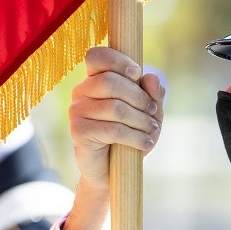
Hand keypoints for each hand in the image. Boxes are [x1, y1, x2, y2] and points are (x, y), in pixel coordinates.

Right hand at [64, 47, 165, 229]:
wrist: (114, 173)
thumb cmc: (130, 137)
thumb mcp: (148, 114)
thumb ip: (153, 95)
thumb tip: (152, 77)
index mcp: (95, 80)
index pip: (97, 56)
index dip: (118, 60)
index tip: (137, 73)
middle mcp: (82, 92)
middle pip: (110, 82)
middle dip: (139, 98)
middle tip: (153, 112)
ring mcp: (77, 111)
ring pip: (115, 108)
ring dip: (141, 120)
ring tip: (151, 130)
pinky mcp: (79, 132)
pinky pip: (112, 129)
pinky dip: (135, 137)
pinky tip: (145, 144)